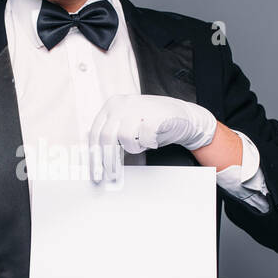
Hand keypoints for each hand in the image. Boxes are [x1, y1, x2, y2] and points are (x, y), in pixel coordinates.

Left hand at [88, 93, 216, 182]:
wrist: (183, 116)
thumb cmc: (154, 122)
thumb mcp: (127, 122)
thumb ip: (112, 133)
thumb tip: (97, 156)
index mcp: (112, 105)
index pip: (95, 132)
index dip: (94, 155)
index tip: (96, 171)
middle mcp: (122, 104)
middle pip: (106, 137)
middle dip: (109, 159)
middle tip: (112, 173)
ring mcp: (137, 108)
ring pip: (124, 139)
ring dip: (133, 148)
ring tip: (142, 143)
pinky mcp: (153, 116)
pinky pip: (143, 139)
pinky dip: (148, 144)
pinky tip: (153, 139)